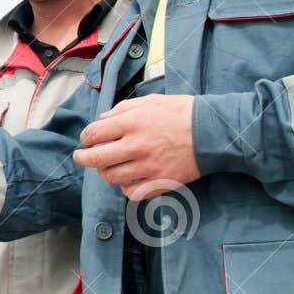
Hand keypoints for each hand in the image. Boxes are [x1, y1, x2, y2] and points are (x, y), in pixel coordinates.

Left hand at [72, 94, 199, 199]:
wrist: (212, 131)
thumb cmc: (181, 113)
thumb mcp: (149, 101)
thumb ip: (121, 109)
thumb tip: (102, 120)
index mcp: (132, 122)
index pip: (93, 134)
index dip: (86, 137)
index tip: (87, 139)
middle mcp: (137, 145)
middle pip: (95, 159)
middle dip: (83, 158)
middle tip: (81, 157)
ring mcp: (148, 166)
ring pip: (111, 177)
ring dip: (105, 172)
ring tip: (108, 167)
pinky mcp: (160, 182)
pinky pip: (132, 192)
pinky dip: (126, 188)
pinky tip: (128, 180)